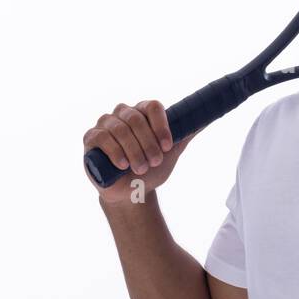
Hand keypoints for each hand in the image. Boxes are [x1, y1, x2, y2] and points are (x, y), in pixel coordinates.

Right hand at [83, 100, 198, 204]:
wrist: (132, 191)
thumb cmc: (152, 168)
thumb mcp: (172, 151)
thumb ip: (186, 132)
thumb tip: (207, 117)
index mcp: (143, 112)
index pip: (153, 106)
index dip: (161, 125)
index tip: (168, 146)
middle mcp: (124, 113)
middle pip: (135, 119)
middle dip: (148, 143)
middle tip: (155, 161)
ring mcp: (106, 124)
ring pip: (119, 129)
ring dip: (133, 151)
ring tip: (140, 168)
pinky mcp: (91, 137)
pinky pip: (102, 137)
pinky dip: (115, 151)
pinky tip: (123, 164)